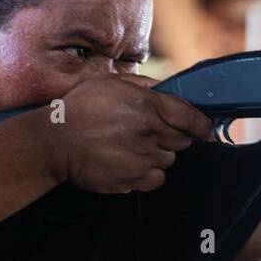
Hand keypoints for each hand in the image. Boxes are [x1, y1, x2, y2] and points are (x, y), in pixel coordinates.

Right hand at [36, 74, 213, 192]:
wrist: (54, 142)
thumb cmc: (80, 108)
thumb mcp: (110, 82)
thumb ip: (143, 85)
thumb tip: (166, 89)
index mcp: (147, 105)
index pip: (190, 117)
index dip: (202, 125)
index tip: (205, 129)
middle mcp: (149, 132)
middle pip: (182, 140)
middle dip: (172, 136)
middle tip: (150, 133)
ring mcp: (142, 157)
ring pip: (169, 159)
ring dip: (158, 154)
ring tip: (133, 147)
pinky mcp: (133, 178)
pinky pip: (157, 178)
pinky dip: (149, 173)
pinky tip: (132, 163)